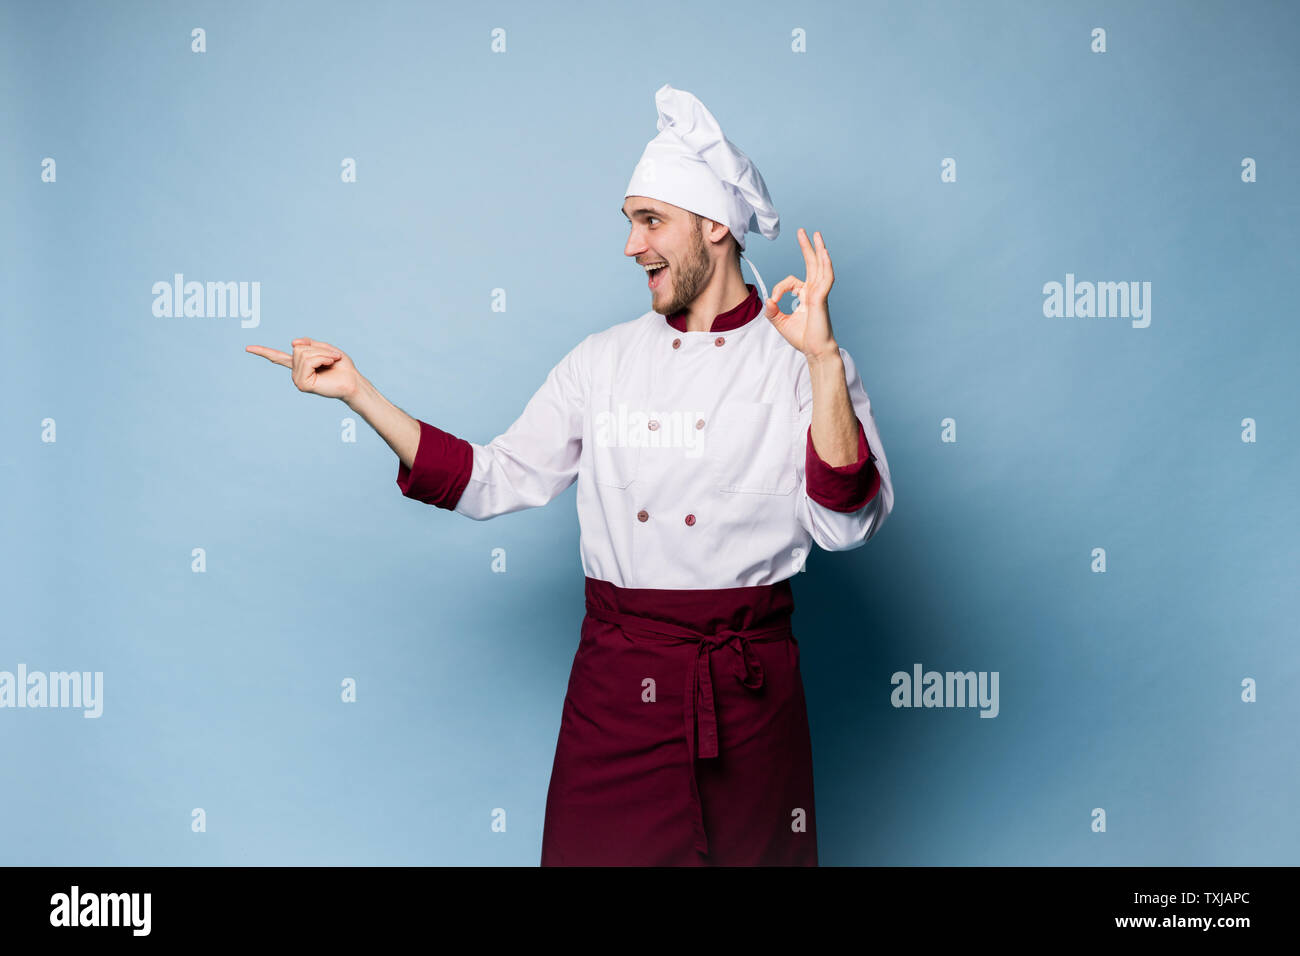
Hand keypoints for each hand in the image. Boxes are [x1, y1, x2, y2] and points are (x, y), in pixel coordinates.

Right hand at [245, 337, 361, 400]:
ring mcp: (298, 379)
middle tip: (332, 358)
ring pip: (303, 354)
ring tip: (331, 362)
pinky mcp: (303, 384)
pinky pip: (308, 361)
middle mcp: (296, 373)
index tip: (248, 348)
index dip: (263, 352)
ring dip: (322, 354)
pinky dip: (321, 359)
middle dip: (318, 349)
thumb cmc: (342, 367)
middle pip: (298, 348)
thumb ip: (309, 343)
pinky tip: (328, 366)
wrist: (353, 381)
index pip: (278, 358)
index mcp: (300, 365)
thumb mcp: (326, 349)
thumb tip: (292, 343)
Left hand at [764, 227, 837, 359]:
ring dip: (819, 250)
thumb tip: (767, 299)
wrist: (814, 351)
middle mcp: (814, 291)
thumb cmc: (802, 337)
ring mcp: (819, 294)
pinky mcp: (822, 299)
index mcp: (805, 295)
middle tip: (802, 231)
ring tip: (816, 235)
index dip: (779, 287)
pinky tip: (824, 253)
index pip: (791, 281)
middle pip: (812, 264)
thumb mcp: (780, 322)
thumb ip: (772, 311)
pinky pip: (826, 278)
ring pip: (821, 267)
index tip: (774, 300)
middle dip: (807, 247)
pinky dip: (826, 265)